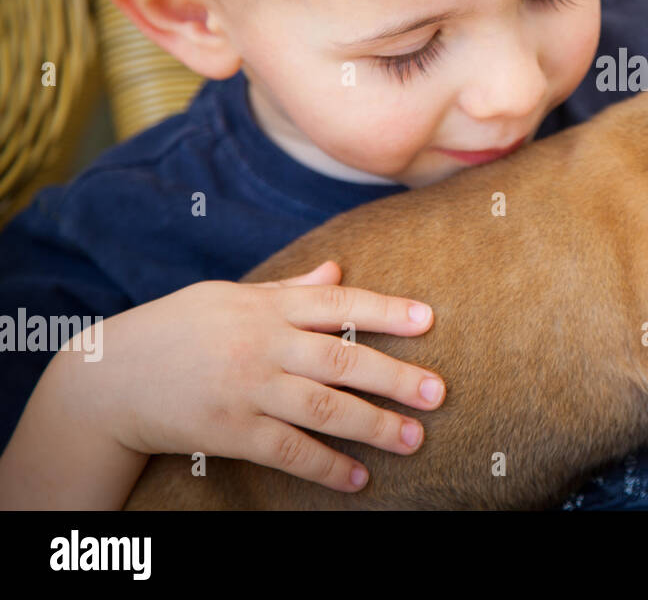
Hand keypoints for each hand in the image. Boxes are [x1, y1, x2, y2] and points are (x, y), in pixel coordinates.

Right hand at [83, 260, 442, 492]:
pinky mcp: (230, 431)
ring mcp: (247, 389)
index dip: (387, 309)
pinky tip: (358, 478)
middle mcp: (262, 344)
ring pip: (323, 408)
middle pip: (342, 359)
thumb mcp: (228, 296)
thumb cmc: (175, 329)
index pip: (340, 304)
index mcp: (266, 306)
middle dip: (395, 377)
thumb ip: (288, 288)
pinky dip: (327, 467)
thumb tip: (337, 270)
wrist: (107, 380)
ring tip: (414, 439)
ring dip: (374, 426)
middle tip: (439, 393)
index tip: (429, 320)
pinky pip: (289, 451)